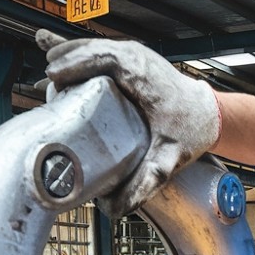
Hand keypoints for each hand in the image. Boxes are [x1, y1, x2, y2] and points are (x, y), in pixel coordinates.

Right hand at [36, 29, 220, 216]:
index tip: (54, 76)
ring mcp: (134, 57)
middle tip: (47, 81)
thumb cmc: (191, 130)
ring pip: (92, 48)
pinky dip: (74, 51)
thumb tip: (115, 208)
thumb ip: (144, 183)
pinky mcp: (130, 61)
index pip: (103, 59)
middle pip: (92, 50)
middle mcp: (137, 59)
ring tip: (48, 67)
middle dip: (66, 61)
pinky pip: (97, 51)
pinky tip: (50, 45)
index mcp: (142, 75)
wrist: (208, 115)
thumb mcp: (168, 159)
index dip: (76, 65)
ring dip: (68, 55)